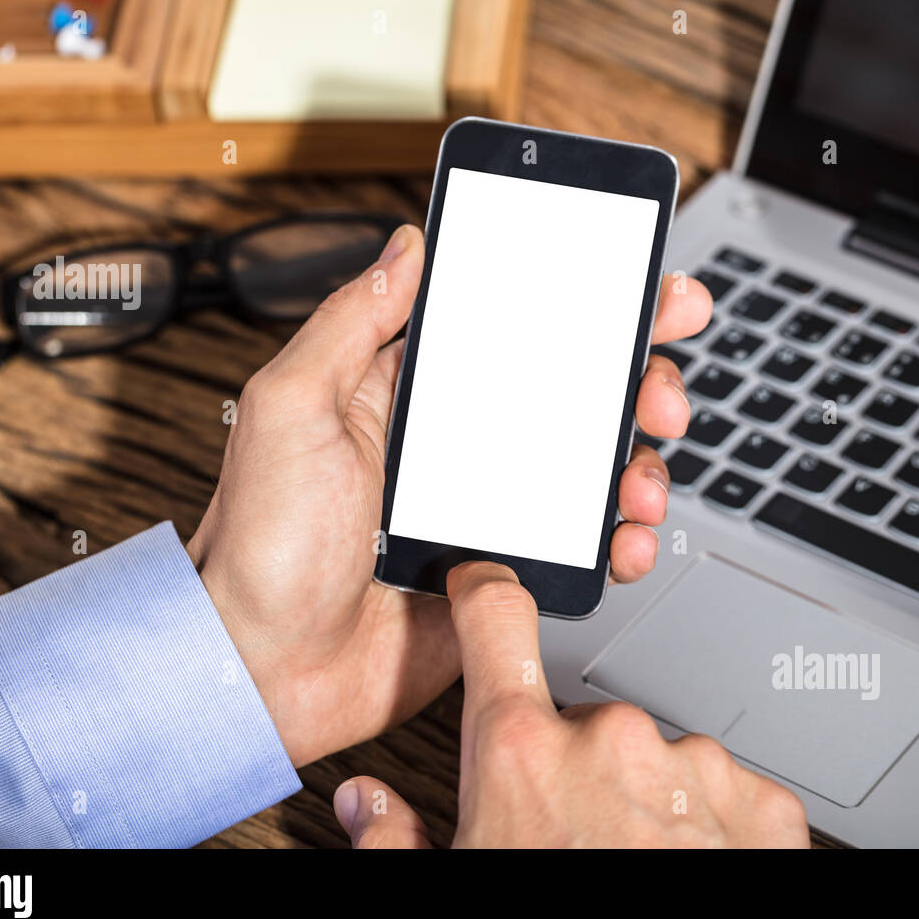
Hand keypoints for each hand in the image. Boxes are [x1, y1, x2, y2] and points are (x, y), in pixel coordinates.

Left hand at [187, 224, 711, 766]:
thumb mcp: (291, 407)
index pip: (509, 327)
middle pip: (571, 392)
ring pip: (589, 468)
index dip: (580, 303)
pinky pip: (579, 545)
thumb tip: (405, 247)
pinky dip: (618, 540)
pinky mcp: (503, 570)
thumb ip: (351, 322)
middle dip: (634, 383)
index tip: (638, 290)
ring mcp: (485, 508)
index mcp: (407, 394)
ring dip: (636, 466)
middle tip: (658, 396)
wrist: (268, 670)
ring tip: (639, 485)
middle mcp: (455, 445)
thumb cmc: (260, 545)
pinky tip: (624, 541)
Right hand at [333, 562, 810, 846]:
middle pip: (580, 726)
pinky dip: (709, 830)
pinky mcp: (761, 804)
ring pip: (655, 766)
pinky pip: (723, 796)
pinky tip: (687, 872)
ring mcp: (692, 768)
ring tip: (633, 870)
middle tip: (572, 844)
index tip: (482, 585)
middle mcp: (609, 741)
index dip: (482, 594)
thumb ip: (397, 842)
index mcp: (522, 755)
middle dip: (576, 775)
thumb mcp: (448, 890)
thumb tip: (364, 804)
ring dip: (645, 807)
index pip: (494, 623)